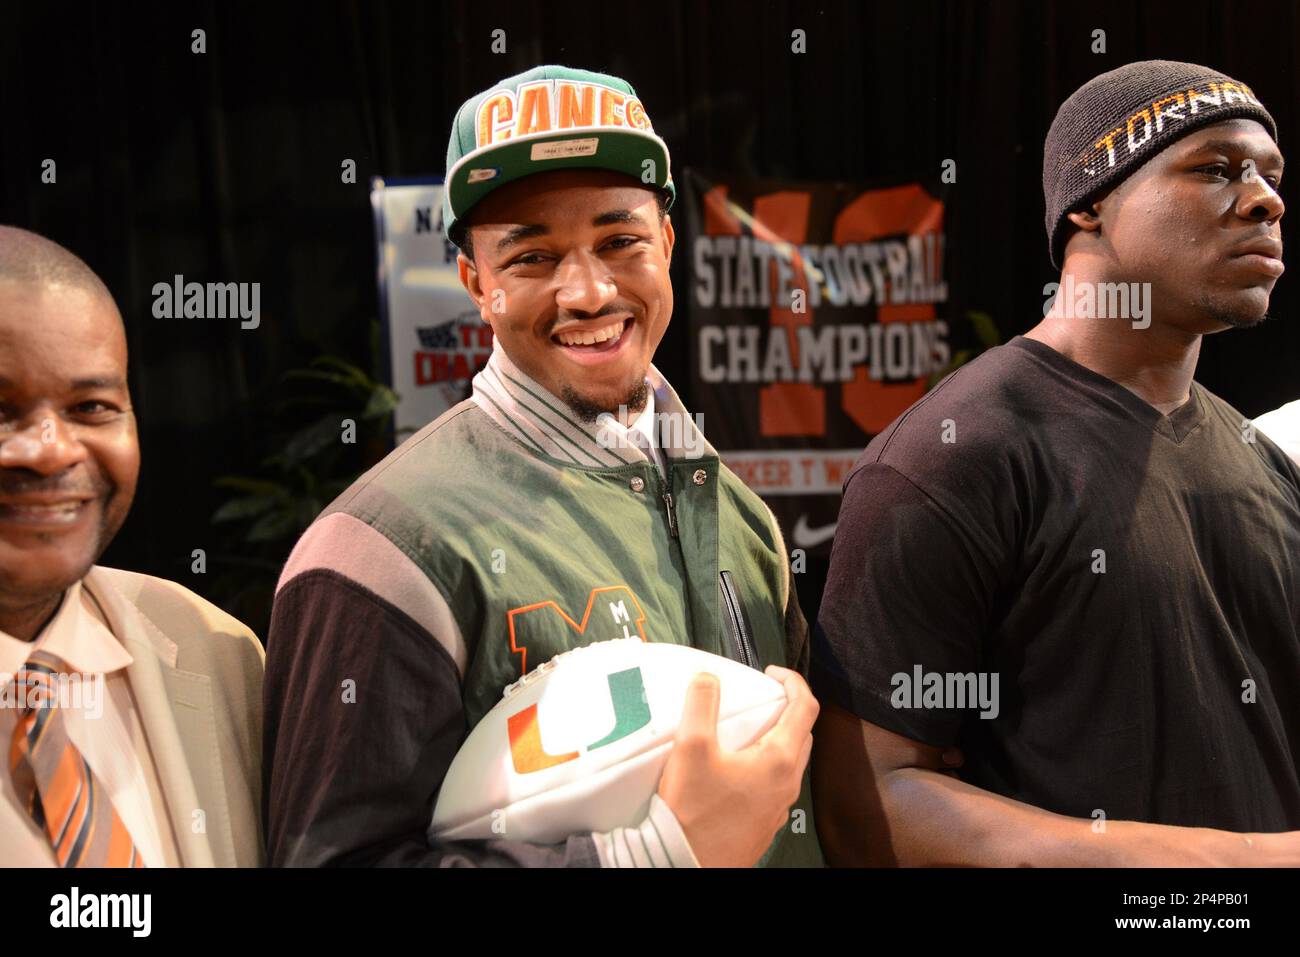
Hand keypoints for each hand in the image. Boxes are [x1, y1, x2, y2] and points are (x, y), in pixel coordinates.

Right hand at [657, 665, 818, 866]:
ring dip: (776, 737)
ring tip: (745, 729)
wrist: (687, 864)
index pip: (805, 706)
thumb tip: (708, 678)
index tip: (770, 673)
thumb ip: (701, 704)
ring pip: (791, 760)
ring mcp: (778, 805)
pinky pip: (775, 783)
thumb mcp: (691, 748)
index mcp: (779, 760)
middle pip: (803, 732)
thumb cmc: (693, 813)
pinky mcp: (765, 822)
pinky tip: (736, 766)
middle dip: (787, 707)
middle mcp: (787, 783)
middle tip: (760, 697)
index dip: (792, 681)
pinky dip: (765, 763)